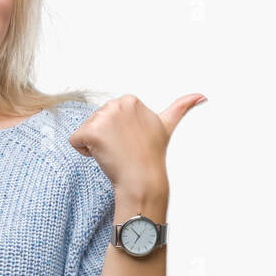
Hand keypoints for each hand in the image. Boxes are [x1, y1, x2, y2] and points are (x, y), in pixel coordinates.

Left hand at [69, 94, 205, 190]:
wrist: (143, 179)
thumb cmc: (152, 155)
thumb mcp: (167, 126)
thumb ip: (181, 107)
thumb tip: (201, 96)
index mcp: (130, 100)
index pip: (107, 115)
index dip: (116, 132)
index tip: (130, 141)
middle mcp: (116, 104)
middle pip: (95, 121)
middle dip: (105, 137)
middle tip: (122, 149)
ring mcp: (103, 118)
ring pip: (85, 131)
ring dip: (95, 145)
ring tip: (115, 153)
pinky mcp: (91, 132)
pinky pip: (74, 141)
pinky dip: (83, 152)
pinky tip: (103, 156)